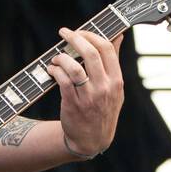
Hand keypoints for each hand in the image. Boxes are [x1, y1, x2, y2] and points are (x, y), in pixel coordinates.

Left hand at [48, 26, 124, 156]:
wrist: (91, 140)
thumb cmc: (102, 110)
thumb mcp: (115, 88)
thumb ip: (114, 62)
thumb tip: (118, 35)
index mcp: (117, 80)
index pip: (107, 49)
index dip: (91, 35)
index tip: (79, 31)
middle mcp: (105, 87)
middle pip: (90, 53)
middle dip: (75, 38)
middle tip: (64, 33)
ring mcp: (89, 96)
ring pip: (74, 67)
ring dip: (62, 57)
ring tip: (56, 57)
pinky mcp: (73, 104)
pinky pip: (62, 81)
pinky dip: (55, 70)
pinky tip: (52, 70)